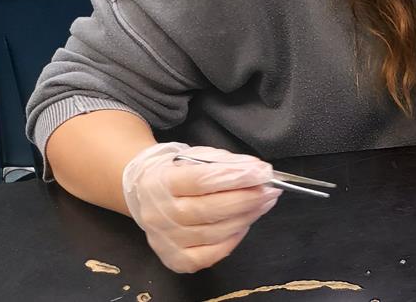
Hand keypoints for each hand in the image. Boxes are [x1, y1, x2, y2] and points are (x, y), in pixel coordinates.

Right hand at [123, 143, 279, 272]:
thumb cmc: (178, 172)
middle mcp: (159, 214)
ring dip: (247, 217)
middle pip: (209, 210)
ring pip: (215, 233)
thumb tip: (258, 171)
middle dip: (247, 199)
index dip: (237, 177)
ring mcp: (165, 240)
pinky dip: (233, 239)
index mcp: (161, 182)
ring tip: (263, 203)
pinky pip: (212, 255)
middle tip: (271, 190)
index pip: (202, 180)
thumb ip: (227, 163)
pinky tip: (243, 224)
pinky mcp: (175, 259)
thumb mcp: (199, 156)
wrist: (145, 194)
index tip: (264, 172)